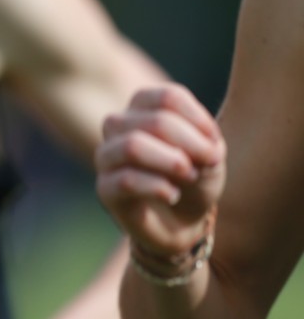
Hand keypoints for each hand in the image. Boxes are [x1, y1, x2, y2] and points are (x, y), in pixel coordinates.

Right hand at [96, 85, 225, 262]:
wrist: (180, 221)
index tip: (215, 144)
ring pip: (132, 146)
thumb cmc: (193, 178)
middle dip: (190, 144)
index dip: (198, 120)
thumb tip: (198, 149)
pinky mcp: (105, 188)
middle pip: (155, 120)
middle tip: (208, 163)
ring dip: (170, 162)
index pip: (168, 97)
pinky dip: (158, 187)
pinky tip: (173, 195)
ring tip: (189, 176)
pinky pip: (126, 180)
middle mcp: (118, 125)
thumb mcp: (209, 155)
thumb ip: (205, 142)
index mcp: (142, 107)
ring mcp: (107, 156)